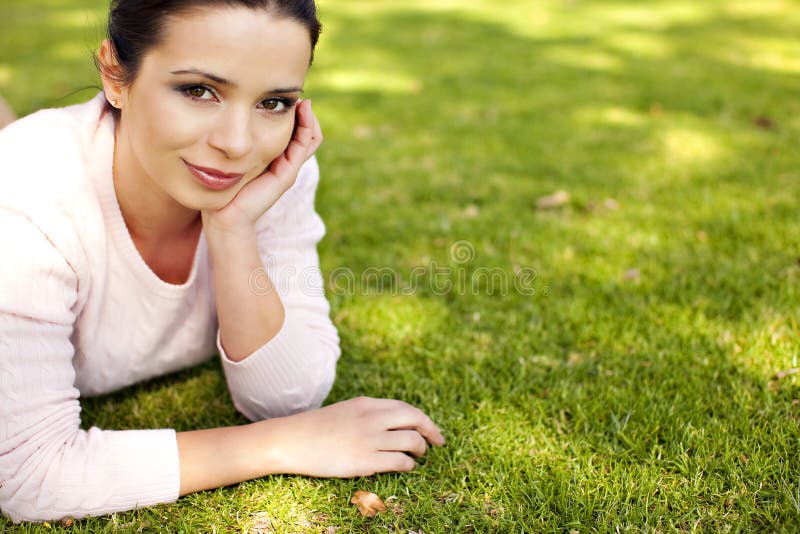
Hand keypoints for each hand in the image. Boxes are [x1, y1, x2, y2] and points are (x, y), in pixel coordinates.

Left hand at [201, 99, 322, 234]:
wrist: (224, 215)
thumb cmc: (222, 186)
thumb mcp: (230, 155)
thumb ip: (236, 141)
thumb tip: (227, 114)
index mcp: (275, 158)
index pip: (295, 131)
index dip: (294, 113)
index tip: (284, 95)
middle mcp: (286, 163)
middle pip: (307, 134)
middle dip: (305, 113)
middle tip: (298, 93)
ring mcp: (289, 168)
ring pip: (310, 138)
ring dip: (309, 118)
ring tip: (303, 101)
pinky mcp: (287, 174)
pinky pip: (304, 145)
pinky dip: (306, 127)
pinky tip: (300, 111)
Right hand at [260, 397, 445, 477]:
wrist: (291, 440)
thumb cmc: (315, 429)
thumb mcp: (345, 411)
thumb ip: (368, 414)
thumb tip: (391, 424)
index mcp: (366, 404)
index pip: (404, 408)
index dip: (422, 419)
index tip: (430, 429)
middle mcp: (372, 418)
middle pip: (415, 419)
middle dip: (431, 431)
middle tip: (439, 442)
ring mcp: (369, 439)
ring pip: (411, 441)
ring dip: (421, 449)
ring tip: (420, 456)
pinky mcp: (365, 460)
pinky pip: (399, 461)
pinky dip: (408, 464)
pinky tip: (406, 467)